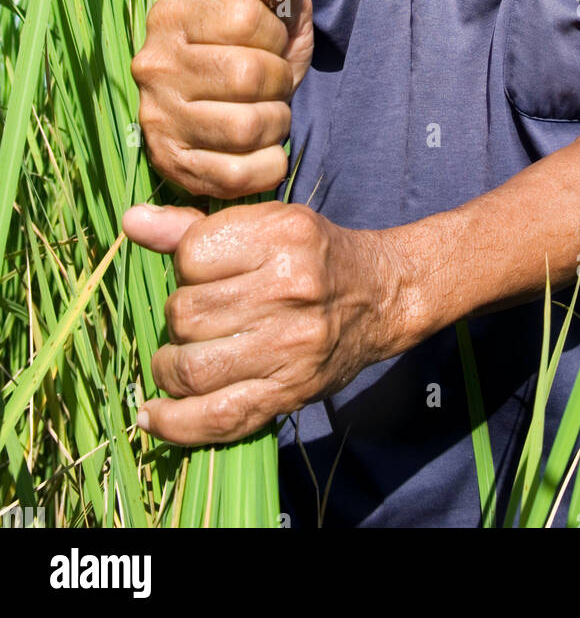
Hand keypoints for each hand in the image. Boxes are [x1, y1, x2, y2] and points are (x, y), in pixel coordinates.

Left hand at [122, 200, 404, 443]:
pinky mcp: (289, 392)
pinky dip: (175, 423)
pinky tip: (154, 416)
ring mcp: (290, 346)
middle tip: (200, 318)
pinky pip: (215, 417)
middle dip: (179, 319)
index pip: (192, 255)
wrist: (382, 297)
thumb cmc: (314, 255)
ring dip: (171, 367)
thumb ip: (194, 227)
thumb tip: (131, 222)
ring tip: (181, 360)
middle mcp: (288, 289)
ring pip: (191, 366)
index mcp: (282, 236)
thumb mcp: (266, 224)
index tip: (203, 274)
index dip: (186, 267)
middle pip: (186, 313)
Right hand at [131, 0, 313, 198]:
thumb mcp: (273, 11)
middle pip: (249, 75)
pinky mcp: (171, 166)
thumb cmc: (255, 51)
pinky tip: (261, 149)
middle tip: (272, 86)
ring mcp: (157, 118)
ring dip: (276, 124)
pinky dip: (268, 165)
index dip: (275, 35)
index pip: (246, 17)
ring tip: (267, 115)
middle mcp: (153, 65)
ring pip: (246, 128)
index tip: (270, 44)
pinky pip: (239, 175)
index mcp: (172, 16)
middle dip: (279, 83)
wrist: (227, 110)